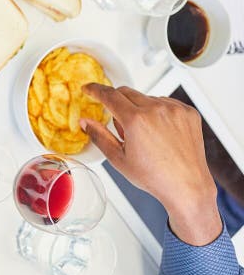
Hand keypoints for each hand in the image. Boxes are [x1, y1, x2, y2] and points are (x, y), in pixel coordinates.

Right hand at [81, 84, 220, 245]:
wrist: (186, 186)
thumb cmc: (155, 177)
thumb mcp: (118, 158)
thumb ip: (99, 135)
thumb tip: (85, 122)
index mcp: (136, 120)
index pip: (109, 95)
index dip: (95, 90)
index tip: (89, 88)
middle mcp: (157, 110)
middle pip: (126, 92)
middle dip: (117, 103)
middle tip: (121, 127)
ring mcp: (175, 110)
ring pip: (146, 98)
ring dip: (139, 109)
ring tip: (145, 135)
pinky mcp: (188, 112)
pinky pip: (165, 102)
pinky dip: (157, 112)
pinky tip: (159, 132)